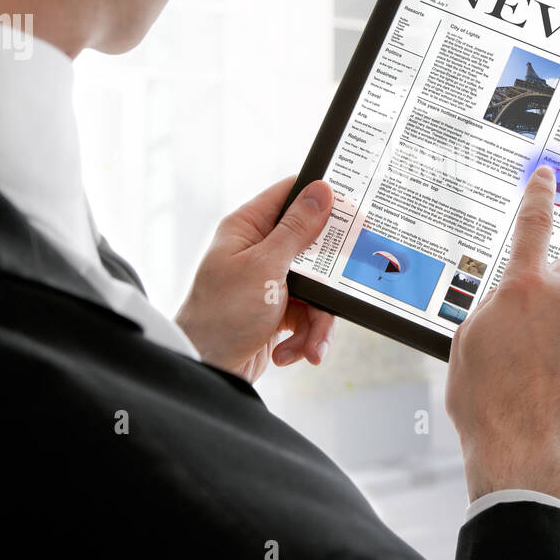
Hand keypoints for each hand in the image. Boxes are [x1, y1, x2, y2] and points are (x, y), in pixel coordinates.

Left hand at [175, 176, 335, 383]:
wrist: (207, 368)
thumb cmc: (222, 314)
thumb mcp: (265, 266)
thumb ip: (296, 230)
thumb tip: (321, 191)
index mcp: (248, 228)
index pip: (289, 195)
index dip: (321, 198)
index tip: (352, 208)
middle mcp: (258, 251)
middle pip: (312, 247)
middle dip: (327, 278)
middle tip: (342, 284)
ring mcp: (269, 281)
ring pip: (315, 288)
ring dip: (317, 321)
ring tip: (312, 345)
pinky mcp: (276, 310)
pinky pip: (307, 315)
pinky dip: (305, 337)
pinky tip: (290, 351)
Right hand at [445, 165, 559, 516]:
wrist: (527, 453)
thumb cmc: (486, 403)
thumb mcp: (467, 344)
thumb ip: (491, 305)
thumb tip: (510, 295)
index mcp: (522, 287)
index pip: (533, 224)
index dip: (538, 194)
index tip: (546, 174)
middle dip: (546, 286)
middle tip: (524, 324)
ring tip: (546, 345)